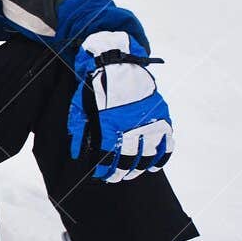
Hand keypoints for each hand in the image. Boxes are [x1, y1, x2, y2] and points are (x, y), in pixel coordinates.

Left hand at [66, 30, 172, 181]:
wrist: (114, 62)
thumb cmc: (93, 87)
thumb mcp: (78, 108)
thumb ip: (78, 132)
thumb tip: (74, 154)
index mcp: (108, 125)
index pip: (109, 157)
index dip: (106, 170)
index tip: (104, 177)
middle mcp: (129, 125)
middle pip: (129, 159)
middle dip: (123, 172)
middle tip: (119, 178)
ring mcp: (148, 120)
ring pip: (148, 153)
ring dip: (141, 167)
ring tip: (134, 173)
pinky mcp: (161, 114)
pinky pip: (166, 140)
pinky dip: (163, 155)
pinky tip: (155, 164)